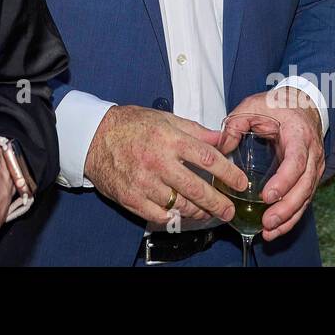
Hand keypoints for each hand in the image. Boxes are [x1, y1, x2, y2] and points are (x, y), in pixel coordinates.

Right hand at [84, 105, 248, 225]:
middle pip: (197, 189)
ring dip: (198, 212)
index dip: (228, 172)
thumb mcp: (164, 118)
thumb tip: (221, 138)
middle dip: (218, 203)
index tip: (240, 182)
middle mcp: (158, 162)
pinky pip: (159, 215)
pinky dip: (172, 217)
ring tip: (206, 212)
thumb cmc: (130, 125)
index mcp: (169, 139)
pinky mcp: (132, 198)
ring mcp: (144, 182)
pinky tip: (179, 213)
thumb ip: (194, 130)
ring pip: (180, 205)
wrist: (94, 136)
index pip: (207, 158)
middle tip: (229, 210)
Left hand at [234, 87, 324, 240]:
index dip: (283, 181)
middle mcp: (312, 154)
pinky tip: (276, 229)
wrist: (302, 104)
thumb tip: (221, 147)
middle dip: (286, 208)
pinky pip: (303, 200)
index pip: (296, 163)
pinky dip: (291, 216)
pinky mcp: (310, 177)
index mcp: (299, 136)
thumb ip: (235, 123)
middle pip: (304, 187)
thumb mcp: (253, 106)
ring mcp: (314, 168)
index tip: (267, 196)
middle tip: (267, 222)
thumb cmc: (278, 106)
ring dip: (289, 218)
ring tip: (269, 232)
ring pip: (306, 198)